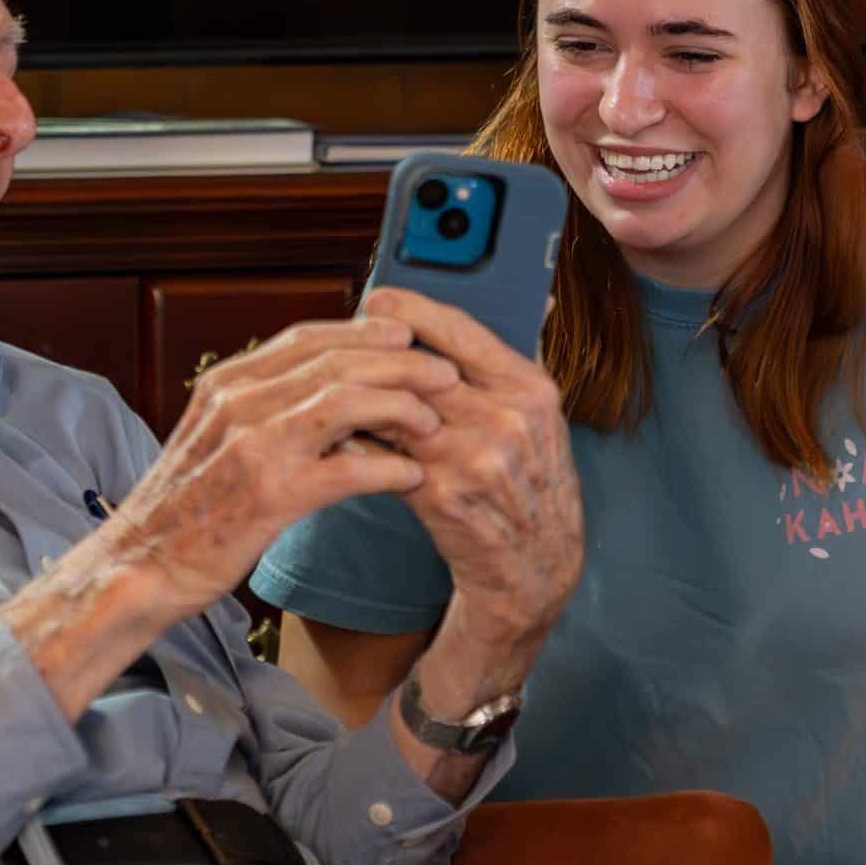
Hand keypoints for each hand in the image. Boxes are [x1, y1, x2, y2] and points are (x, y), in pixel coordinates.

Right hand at [101, 314, 457, 617]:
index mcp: (225, 384)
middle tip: (443, 373)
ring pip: (346, 402)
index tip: (406, 337)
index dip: (364, 333)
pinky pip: (347, 469)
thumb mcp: (212, 436)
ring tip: (434, 421)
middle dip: (400, 363)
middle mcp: (238, 403)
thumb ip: (259, 406)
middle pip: (336, 361)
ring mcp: (253, 447)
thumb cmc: (185, 509)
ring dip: (401, 407)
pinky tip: (413, 476)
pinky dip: (389, 468)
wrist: (142, 565)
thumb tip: (321, 390)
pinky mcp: (270, 496)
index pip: (307, 338)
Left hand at [364, 287, 583, 653]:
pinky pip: (380, 455)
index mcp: (530, 390)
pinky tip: (336, 432)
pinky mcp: (439, 497)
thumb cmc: (530, 480)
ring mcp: (472, 460)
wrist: (535, 566)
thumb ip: (509, 365)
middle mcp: (505, 421)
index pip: (462, 332)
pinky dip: (355, 441)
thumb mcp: (538, 417)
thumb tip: (518, 301)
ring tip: (327, 382)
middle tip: (338, 340)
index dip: (413, 310)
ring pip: (392, 410)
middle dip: (372, 353)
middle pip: (418, 368)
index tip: (378, 298)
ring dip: (356, 397)